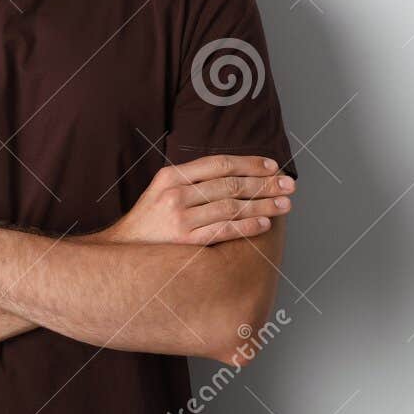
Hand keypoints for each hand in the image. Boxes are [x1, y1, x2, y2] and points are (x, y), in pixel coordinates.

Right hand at [100, 154, 293, 245]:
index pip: (219, 164)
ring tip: (284, 205)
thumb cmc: (150, 220)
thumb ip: (191, 180)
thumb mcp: (162, 190)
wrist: (124, 249)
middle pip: (230, 184)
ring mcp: (181, 218)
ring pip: (232, 207)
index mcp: (172, 176)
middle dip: (265, 184)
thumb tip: (235, 174)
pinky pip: (224, 231)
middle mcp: (176, 194)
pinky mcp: (186, 242)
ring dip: (263, 205)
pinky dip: (247, 226)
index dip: (250, 163)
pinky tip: (264, 224)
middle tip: (289, 185)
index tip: (273, 166)